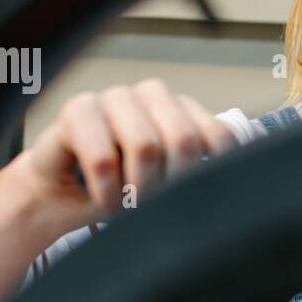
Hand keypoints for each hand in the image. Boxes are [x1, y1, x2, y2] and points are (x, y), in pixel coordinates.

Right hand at [16, 78, 238, 226]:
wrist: (61, 197)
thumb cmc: (121, 190)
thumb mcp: (169, 186)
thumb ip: (200, 177)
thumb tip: (239, 187)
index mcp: (182, 109)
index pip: (219, 136)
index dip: (210, 174)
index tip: (192, 199)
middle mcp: (152, 95)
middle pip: (185, 140)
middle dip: (172, 183)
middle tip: (154, 206)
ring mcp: (114, 97)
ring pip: (146, 146)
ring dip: (137, 190)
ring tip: (126, 205)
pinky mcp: (78, 109)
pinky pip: (103, 158)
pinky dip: (107, 192)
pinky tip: (103, 200)